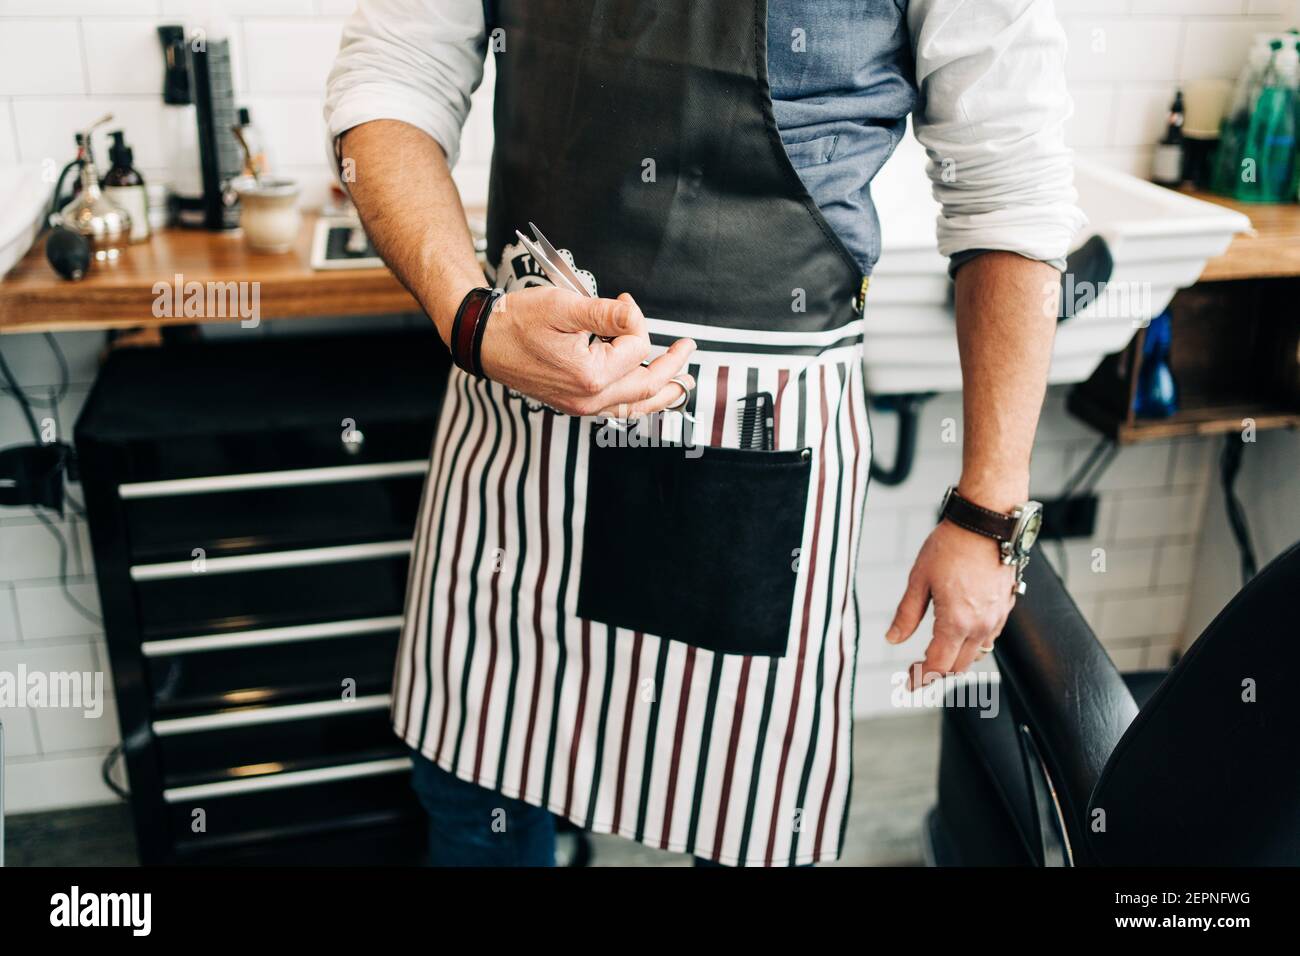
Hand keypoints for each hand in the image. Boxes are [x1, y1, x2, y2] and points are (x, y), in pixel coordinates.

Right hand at [478, 287, 695, 416]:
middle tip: (689, 349)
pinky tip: (649, 395)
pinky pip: (618, 409)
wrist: (483, 341)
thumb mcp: (563, 307)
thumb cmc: (517, 321)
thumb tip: (634, 314)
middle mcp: (588, 399)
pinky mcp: (574, 405)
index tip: (623, 303)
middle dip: (672, 367)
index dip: (635, 322)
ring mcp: (581, 406)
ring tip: (684, 384)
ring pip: (635, 405)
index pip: (635, 348)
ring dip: (663, 393)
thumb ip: (605, 313)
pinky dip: (639, 401)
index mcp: (589, 375)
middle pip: (647, 387)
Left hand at [886, 518, 1016, 690]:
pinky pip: (990, 637)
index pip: (938, 665)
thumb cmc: (952, 546)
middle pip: (958, 666)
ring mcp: (996, 617)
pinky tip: (961, 634)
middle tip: (918, 670)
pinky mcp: (1005, 606)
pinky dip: (974, 643)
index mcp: (956, 622)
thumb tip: (893, 638)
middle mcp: (980, 626)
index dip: (921, 678)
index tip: (910, 684)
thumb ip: (906, 614)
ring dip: (957, 659)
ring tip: (937, 654)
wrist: (986, 524)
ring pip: (976, 654)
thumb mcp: (919, 580)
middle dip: (937, 672)